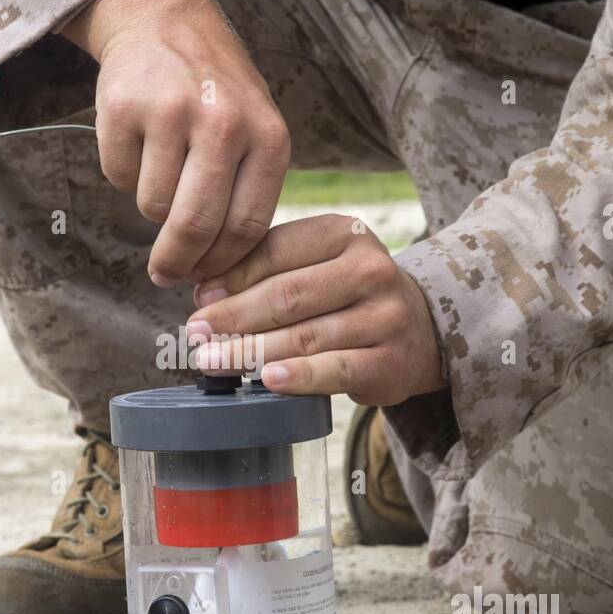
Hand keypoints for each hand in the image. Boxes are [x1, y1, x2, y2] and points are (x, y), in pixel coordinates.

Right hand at [61, 0, 289, 286]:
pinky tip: (138, 141)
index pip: (246, 227)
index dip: (221, 263)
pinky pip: (119, 176)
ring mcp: (172, 112)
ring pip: (153, 206)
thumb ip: (245, 195)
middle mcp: (224, 123)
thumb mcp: (255, 132)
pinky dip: (123, 173)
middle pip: (197, 226)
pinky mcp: (124, 107)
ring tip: (161, 169)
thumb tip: (214, 272)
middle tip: (164, 275)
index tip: (203, 278)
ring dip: (151, 206)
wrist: (165, 19)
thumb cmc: (215, 92)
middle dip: (177, 261)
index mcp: (268, 136)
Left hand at [186, 215, 444, 405]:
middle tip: (195, 334)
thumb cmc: (345, 295)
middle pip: (287, 295)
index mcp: (345, 233)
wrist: (417, 331)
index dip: (232, 276)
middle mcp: (371, 269)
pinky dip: (299, 376)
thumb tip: (201, 288)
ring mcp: (385, 316)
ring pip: (305, 336)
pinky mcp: (389, 361)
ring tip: (212, 362)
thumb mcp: (314, 264)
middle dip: (233, 316)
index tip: (197, 298)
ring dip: (251, 351)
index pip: (276, 251)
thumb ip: (264, 268)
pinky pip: (335, 369)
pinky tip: (267, 380)